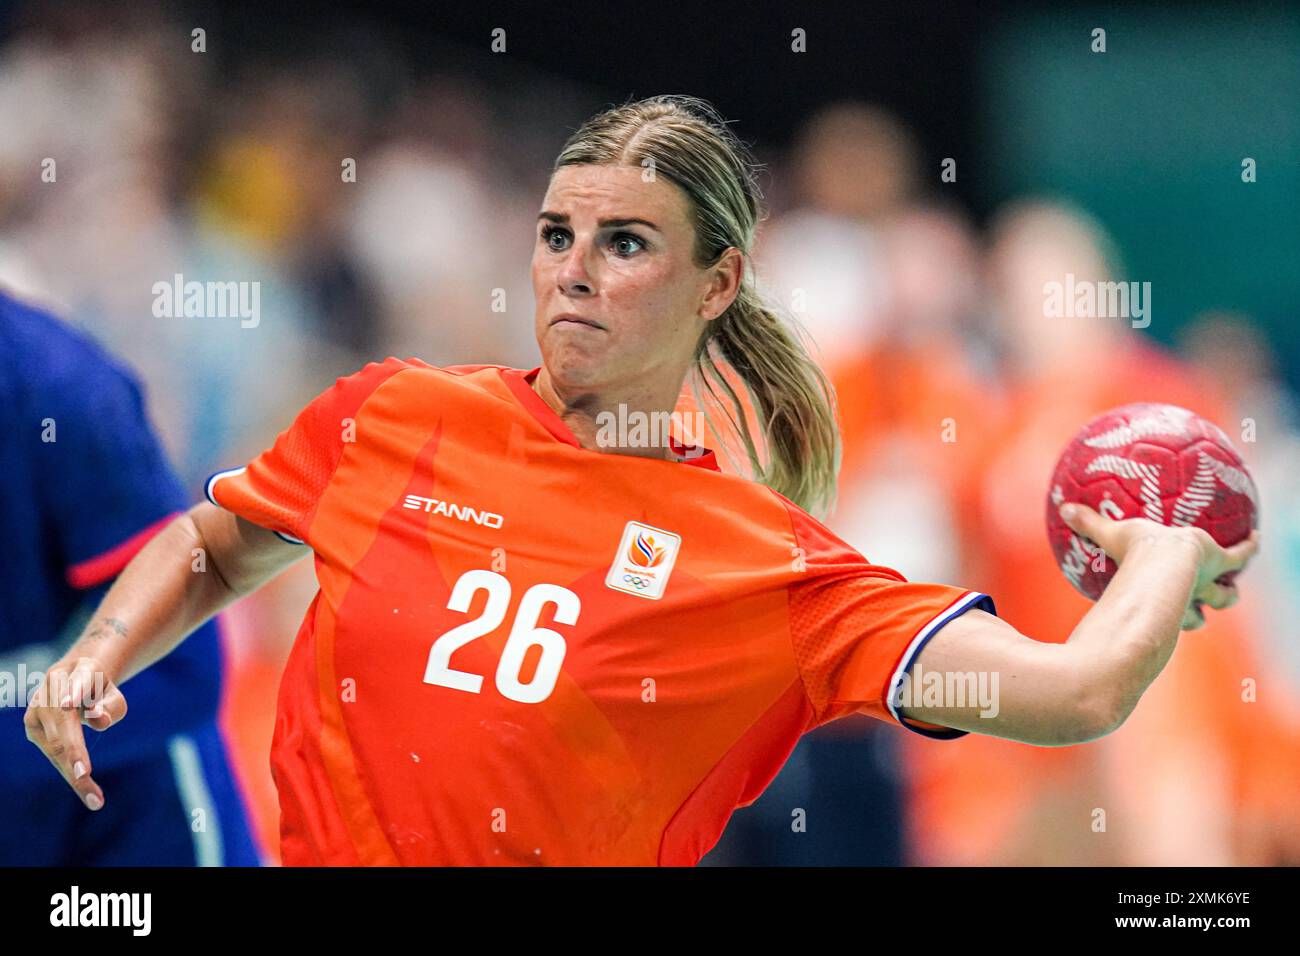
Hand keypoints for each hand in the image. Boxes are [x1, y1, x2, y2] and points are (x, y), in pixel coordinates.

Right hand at [22, 655, 127, 810]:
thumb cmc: (100, 690)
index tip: (69, 703)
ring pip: (54, 745)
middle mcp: (52, 688)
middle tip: (87, 777)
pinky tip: (85, 791)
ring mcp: (37, 708)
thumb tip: (98, 719)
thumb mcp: (113, 695)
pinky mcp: (32, 726)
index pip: (79, 682)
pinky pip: (53, 753)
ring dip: (73, 773)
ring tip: (94, 798)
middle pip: (63, 725)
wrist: (74, 677)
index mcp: (78, 671)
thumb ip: (110, 706)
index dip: (74, 692)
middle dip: (75, 754)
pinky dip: (69, 771)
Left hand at [1059, 502, 1259, 629]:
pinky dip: (1249, 547)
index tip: (1180, 615)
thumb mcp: (1112, 535)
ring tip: (1229, 589)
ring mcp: (1206, 582)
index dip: (1180, 616)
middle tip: (1198, 606)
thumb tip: (1063, 509)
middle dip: (1200, 613)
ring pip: (1224, 597)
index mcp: (1167, 599)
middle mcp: (1188, 598)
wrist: (1166, 559)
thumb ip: (1088, 523)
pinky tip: (1254, 536)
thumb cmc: (1137, 554)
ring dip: (1225, 595)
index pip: (1177, 614)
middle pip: (1199, 615)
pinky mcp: (1221, 561)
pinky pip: (1243, 555)